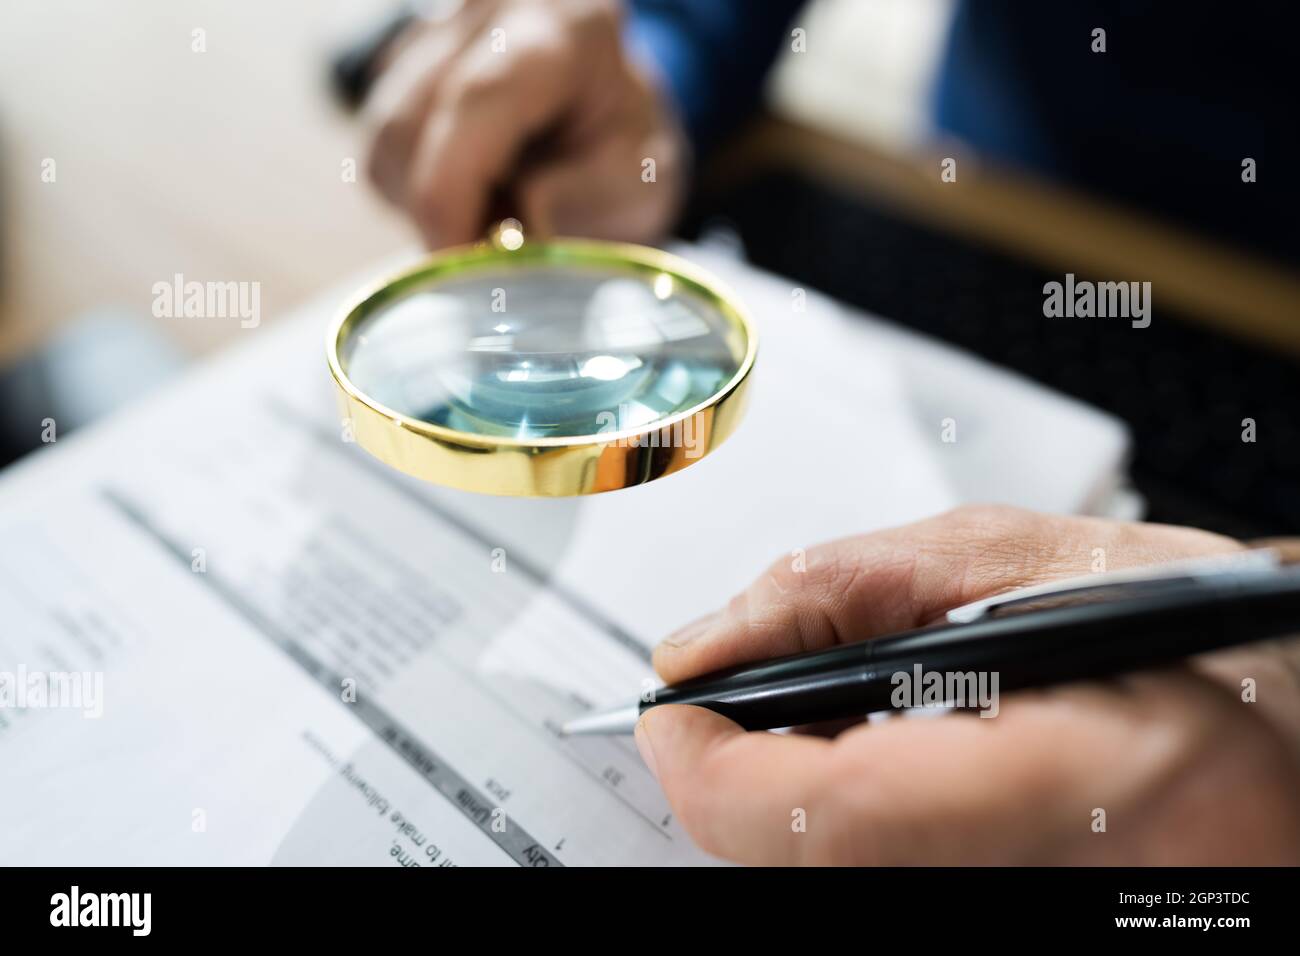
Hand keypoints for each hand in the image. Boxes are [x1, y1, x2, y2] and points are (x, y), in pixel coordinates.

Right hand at [364, 0, 686, 247]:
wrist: (611, 117)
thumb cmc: (629, 150)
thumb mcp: (641, 180)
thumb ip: (586, 194)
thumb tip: (513, 228)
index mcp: (563, 30)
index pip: (478, 99)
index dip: (452, 188)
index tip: (457, 258)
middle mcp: (489, 12)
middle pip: (411, 118)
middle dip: (437, 207)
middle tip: (484, 257)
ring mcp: (437, 31)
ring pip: (385, 137)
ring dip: (420, 203)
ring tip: (484, 223)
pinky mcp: (404, 65)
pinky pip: (381, 147)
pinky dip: (412, 192)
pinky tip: (465, 198)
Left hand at [638, 505, 1299, 864]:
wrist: (1285, 712)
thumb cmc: (1195, 629)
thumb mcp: (1016, 558)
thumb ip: (843, 590)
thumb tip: (705, 644)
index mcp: (1078, 782)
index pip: (828, 813)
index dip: (712, 765)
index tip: (669, 708)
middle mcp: (1058, 880)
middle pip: (817, 854)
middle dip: (741, 772)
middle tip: (730, 699)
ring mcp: (1039, 908)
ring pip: (836, 868)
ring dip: (789, 789)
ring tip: (821, 710)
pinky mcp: (1019, 903)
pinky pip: (880, 871)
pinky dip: (844, 810)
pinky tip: (871, 753)